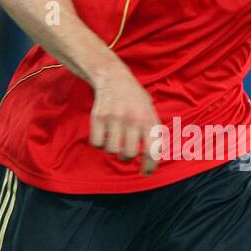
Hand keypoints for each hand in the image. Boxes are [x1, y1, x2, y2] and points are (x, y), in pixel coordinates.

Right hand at [90, 59, 160, 173]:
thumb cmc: (136, 100)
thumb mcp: (150, 113)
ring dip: (113, 150)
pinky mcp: (98, 117)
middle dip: (127, 156)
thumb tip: (153, 158)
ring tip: (115, 139)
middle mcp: (132, 119)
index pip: (152, 151)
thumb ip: (153, 133)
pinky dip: (99, 144)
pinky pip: (97, 143)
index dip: (149, 166)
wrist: (114, 77)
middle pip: (129, 154)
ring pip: (112, 150)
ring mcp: (114, 118)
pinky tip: (104, 135)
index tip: (145, 173)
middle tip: (126, 150)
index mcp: (148, 120)